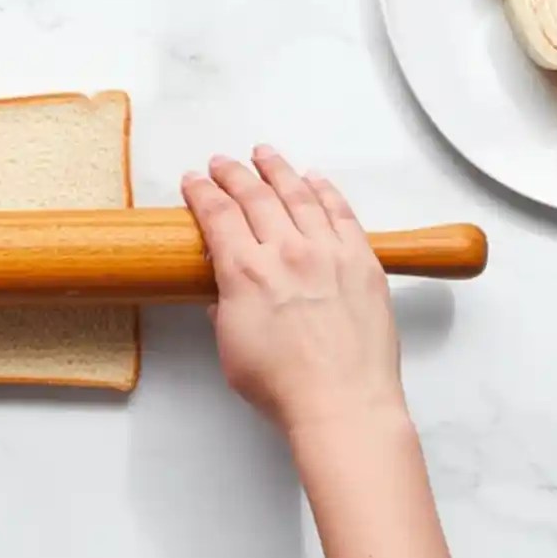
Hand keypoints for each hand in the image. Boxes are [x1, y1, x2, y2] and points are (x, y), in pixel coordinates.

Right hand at [181, 145, 403, 433]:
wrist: (342, 403)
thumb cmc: (284, 386)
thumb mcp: (230, 347)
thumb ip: (225, 306)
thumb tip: (225, 286)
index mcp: (245, 272)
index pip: (217, 214)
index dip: (202, 192)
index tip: (194, 181)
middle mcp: (286, 252)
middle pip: (255, 195)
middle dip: (233, 174)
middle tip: (221, 163)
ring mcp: (328, 252)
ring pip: (299, 194)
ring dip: (278, 170)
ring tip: (264, 154)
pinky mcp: (363, 260)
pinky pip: (341, 212)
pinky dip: (325, 190)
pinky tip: (314, 179)